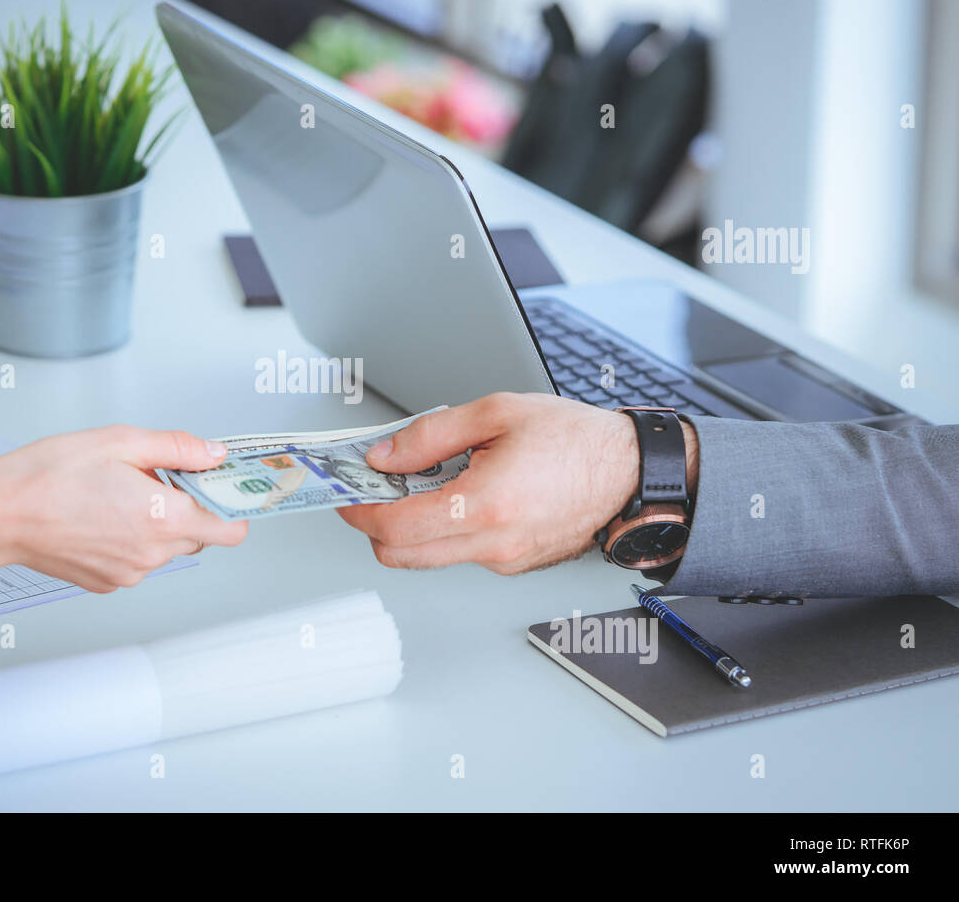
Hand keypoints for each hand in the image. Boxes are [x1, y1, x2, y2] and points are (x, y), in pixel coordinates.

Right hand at [0, 426, 247, 592]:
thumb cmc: (47, 475)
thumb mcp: (120, 441)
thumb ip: (178, 449)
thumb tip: (214, 454)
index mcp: (164, 518)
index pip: (231, 528)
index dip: (232, 504)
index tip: (224, 486)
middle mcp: (151, 554)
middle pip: (198, 535)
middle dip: (187, 506)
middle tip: (156, 477)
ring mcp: (129, 573)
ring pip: (165, 547)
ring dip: (156, 522)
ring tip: (118, 494)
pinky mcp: (106, 582)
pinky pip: (136, 559)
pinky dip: (129, 538)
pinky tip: (100, 515)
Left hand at [337, 393, 697, 574]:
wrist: (632, 472)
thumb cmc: (576, 439)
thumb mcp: (495, 414)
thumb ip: (430, 436)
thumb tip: (384, 456)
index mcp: (485, 504)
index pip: (395, 528)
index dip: (359, 511)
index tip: (346, 493)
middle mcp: (493, 543)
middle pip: (402, 555)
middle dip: (376, 525)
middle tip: (372, 490)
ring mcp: (504, 561)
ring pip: (429, 558)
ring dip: (411, 527)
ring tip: (420, 484)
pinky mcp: (514, 565)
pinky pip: (461, 554)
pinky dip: (445, 530)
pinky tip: (458, 495)